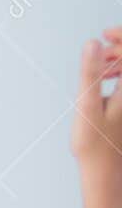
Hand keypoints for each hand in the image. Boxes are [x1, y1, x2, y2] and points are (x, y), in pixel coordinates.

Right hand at [73, 30, 121, 207]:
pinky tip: (104, 80)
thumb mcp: (87, 106)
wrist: (107, 171)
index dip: (121, 37)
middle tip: (98, 49)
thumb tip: (92, 42)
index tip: (102, 36)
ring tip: (99, 66)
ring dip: (118, 60)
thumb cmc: (95, 144)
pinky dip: (118, 74)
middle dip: (119, 47)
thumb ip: (90, 72)